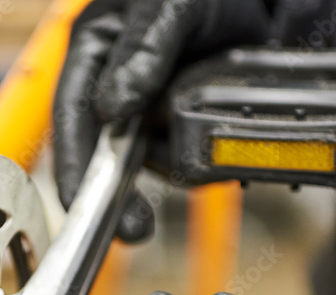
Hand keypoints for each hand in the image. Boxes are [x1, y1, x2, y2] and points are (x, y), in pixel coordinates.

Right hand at [53, 0, 275, 240]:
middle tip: (135, 229)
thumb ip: (145, 49)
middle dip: (117, 194)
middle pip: (102, 151)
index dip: (72, 165)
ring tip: (205, 147)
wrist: (263, 1)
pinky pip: (182, 155)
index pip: (72, 115)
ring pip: (148, 158)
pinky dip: (198, 159)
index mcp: (94, 50)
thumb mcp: (175, 3)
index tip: (80, 205)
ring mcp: (147, 107)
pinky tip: (219, 148)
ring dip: (173, 165)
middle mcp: (114, 83)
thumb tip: (114, 105)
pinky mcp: (178, 122)